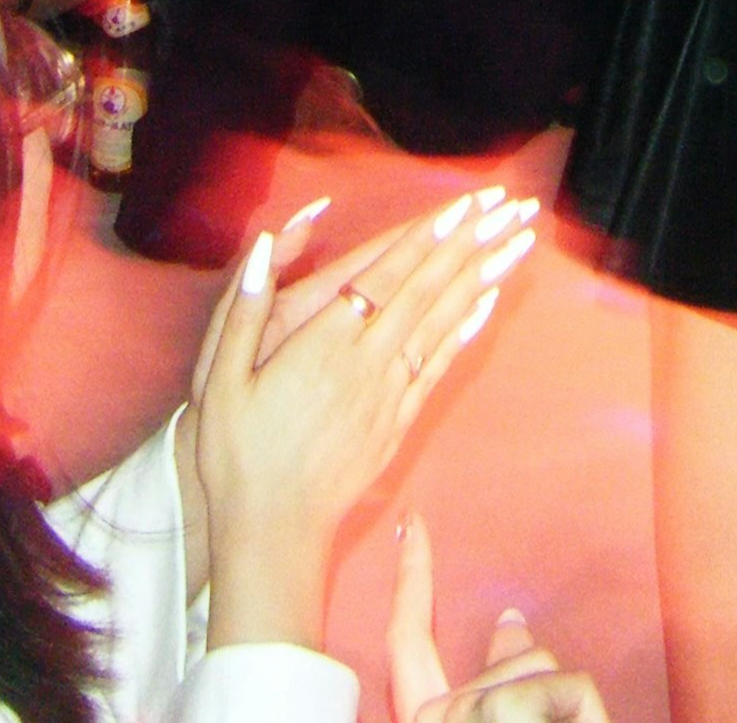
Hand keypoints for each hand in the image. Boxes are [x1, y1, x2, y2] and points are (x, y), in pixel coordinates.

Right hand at [190, 187, 539, 652]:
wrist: (272, 532)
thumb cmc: (237, 455)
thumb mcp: (220, 380)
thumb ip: (246, 309)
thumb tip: (267, 244)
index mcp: (323, 344)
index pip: (384, 277)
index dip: (425, 239)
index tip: (462, 205)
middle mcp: (365, 363)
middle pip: (426, 291)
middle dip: (470, 244)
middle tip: (511, 207)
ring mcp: (387, 394)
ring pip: (441, 323)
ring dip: (481, 278)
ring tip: (516, 242)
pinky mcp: (397, 422)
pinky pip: (438, 366)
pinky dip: (465, 331)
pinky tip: (488, 304)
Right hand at [390, 514, 609, 722]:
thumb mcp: (523, 721)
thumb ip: (504, 676)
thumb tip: (507, 621)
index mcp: (435, 722)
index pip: (410, 643)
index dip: (411, 579)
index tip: (411, 522)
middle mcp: (430, 719)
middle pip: (510, 658)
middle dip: (546, 690)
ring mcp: (452, 718)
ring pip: (540, 666)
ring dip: (565, 710)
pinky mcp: (484, 714)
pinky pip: (563, 684)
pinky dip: (581, 711)